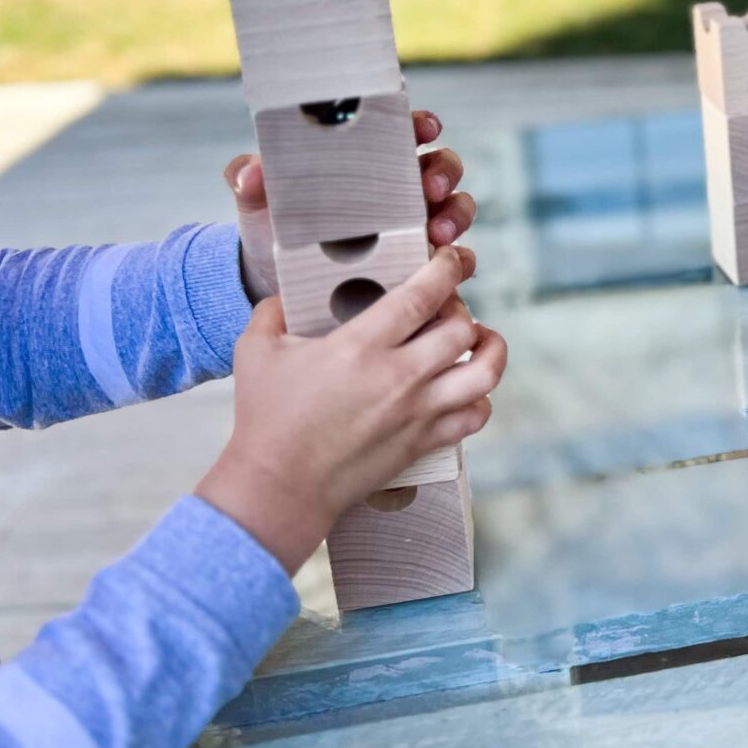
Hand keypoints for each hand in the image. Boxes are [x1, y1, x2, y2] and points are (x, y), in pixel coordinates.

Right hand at [194, 249, 506, 571]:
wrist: (278, 488)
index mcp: (361, 346)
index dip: (447, 269)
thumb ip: (272, 312)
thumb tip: (285, 296)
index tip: (453, 259)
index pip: (423, 295)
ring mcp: (416, 412)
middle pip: (462, 328)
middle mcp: (399, 376)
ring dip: (491, 349)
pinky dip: (481, 398)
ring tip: (481, 339)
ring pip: (484, 372)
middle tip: (446, 305)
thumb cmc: (265, 420)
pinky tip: (467, 388)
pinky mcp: (423, 443)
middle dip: (460, 307)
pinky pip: (475, 417)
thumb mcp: (256, 352)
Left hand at [225, 108, 476, 302]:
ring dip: (455, 214)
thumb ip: (250, 178)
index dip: (421, 122)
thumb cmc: (275, 226)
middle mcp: (402, 184)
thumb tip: (250, 174)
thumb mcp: (260, 200)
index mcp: (370, 157)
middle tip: (430, 188)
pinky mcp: (423, 260)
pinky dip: (460, 258)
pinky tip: (443, 265)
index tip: (424, 128)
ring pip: (457, 205)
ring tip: (437, 234)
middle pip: (442, 163)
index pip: (406, 128)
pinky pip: (457, 256)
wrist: (278, 281)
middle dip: (444, 171)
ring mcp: (418, 221)